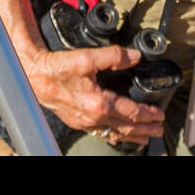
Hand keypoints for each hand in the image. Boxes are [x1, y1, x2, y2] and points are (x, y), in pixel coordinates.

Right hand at [21, 45, 165, 144]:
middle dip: (145, 128)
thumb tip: (135, 57)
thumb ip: (113, 56)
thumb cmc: (57, 67)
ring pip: (114, 133)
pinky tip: (118, 136)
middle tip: (159, 129)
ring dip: (132, 136)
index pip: (132, 112)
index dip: (148, 113)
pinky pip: (100, 134)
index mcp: (99, 102)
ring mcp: (85, 122)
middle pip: (126, 126)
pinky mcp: (77, 122)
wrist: (34, 76)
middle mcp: (93, 116)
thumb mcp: (87, 57)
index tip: (160, 113)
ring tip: (146, 138)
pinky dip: (114, 137)